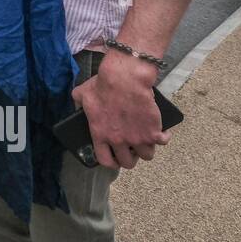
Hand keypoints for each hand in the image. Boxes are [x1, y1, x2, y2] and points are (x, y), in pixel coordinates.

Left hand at [71, 51, 168, 168]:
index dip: (111, 162)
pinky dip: (163, 137)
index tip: (116, 159)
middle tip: (133, 149)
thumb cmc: (103, 84)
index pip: (105, 160)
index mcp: (101, 134)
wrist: (125, 79)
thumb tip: (76, 103)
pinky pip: (162, 142)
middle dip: (131, 157)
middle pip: (128, 162)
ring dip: (147, 148)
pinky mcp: (153, 131)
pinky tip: (161, 131)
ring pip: (147, 155)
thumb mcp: (83, 93)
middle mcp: (118, 140)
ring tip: (147, 139)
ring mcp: (137, 138)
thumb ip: (78, 102)